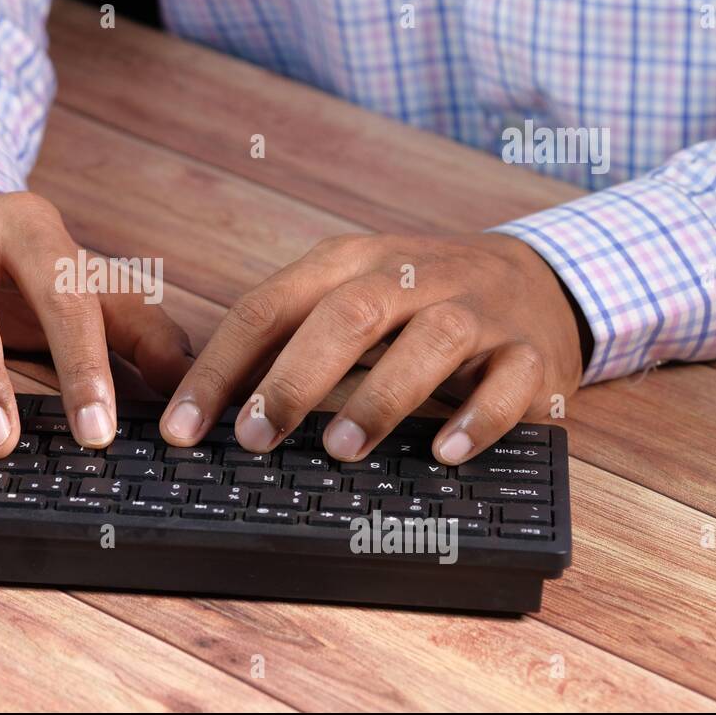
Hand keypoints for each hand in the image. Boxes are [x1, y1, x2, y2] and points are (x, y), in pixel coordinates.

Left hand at [159, 233, 585, 464]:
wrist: (535, 279)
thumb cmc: (413, 303)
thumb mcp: (346, 301)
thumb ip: (284, 344)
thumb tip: (208, 412)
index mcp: (347, 262)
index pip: (268, 308)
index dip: (218, 370)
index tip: (181, 428)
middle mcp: (409, 276)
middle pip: (346, 315)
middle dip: (294, 379)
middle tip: (254, 438)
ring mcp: (475, 310)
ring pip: (430, 341)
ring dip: (380, 398)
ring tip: (339, 449)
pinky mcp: (529, 352)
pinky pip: (507, 382)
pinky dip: (475, 418)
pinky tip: (443, 451)